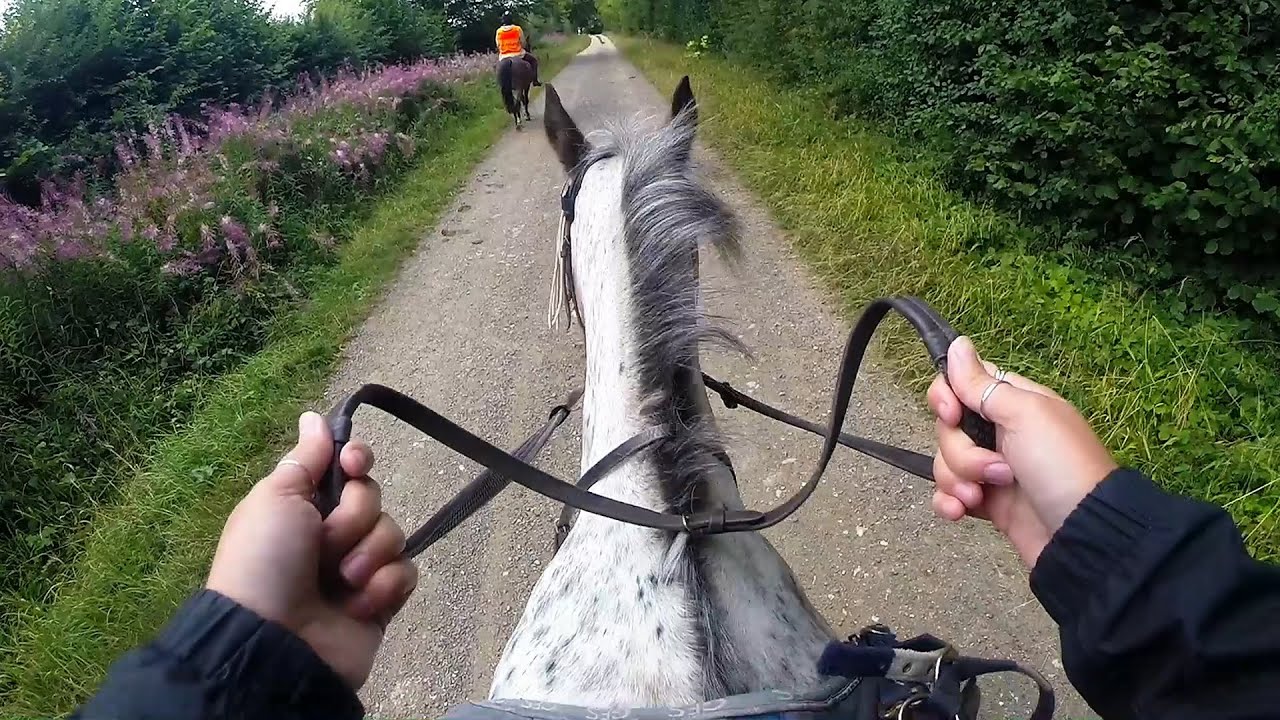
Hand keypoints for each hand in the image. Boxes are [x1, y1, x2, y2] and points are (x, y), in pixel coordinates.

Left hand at [206, 412, 417, 687]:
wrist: (275, 640)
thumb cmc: (265, 562)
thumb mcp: (275, 499)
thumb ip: (305, 458)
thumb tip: (314, 416)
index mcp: (303, 507)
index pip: (348, 469)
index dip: (358, 460)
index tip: (354, 463)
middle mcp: (331, 534)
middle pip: (373, 497)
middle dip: (356, 515)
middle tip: (327, 540)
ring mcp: (358, 568)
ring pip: (393, 534)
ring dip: (368, 553)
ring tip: (342, 580)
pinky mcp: (381, 599)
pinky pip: (405, 573)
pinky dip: (384, 585)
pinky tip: (359, 602)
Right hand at [928, 337, 1117, 566]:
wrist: (1081, 535)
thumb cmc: (1060, 467)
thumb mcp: (1025, 415)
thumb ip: (982, 383)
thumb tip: (957, 343)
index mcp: (1014, 403)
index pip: (962, 384)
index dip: (947, 397)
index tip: (952, 414)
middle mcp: (1001, 432)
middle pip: (948, 427)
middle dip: (959, 451)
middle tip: (995, 468)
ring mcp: (992, 469)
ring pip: (945, 461)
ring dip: (956, 479)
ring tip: (982, 497)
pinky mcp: (986, 502)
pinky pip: (948, 494)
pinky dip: (949, 503)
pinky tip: (961, 512)